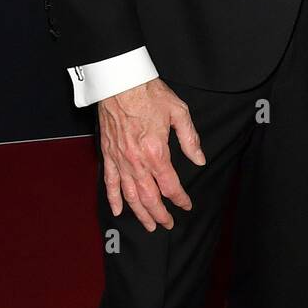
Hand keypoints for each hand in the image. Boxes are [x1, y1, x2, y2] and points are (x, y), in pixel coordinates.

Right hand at [97, 77, 205, 230]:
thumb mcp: (179, 111)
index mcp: (156, 152)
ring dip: (140, 213)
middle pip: (149, 197)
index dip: (180, 199)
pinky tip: (119, 211)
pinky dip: (114, 199)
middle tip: (168, 224)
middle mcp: (136, 161)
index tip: (186, 205)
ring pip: (130, 195)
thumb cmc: (149, 93)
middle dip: (160, 214)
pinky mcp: (108, 154)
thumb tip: (200, 159)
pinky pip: (109, 182)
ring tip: (148, 226)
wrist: (120, 81)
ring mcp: (120, 160)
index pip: (170, 185)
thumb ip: (190, 139)